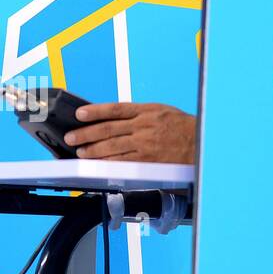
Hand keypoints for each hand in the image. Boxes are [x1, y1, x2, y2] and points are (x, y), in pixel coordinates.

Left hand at [63, 102, 196, 163]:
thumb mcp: (159, 111)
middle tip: (71, 138)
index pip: (115, 109)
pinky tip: (97, 164)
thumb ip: (137, 114)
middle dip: (86, 134)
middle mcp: (144, 126)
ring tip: (80, 152)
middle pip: (108, 129)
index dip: (95, 111)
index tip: (79, 114)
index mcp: (146, 111)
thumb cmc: (180, 126)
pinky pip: (123, 162)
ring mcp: (145, 145)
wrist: (201, 143)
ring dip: (93, 150)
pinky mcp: (148, 161)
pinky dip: (107, 163)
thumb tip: (112, 118)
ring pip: (112, 147)